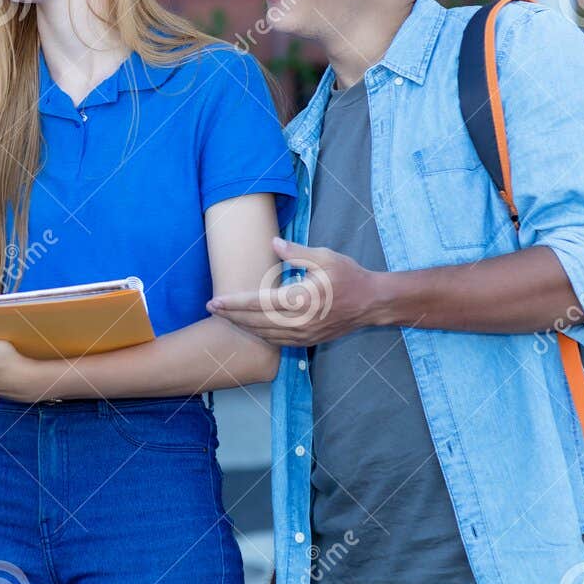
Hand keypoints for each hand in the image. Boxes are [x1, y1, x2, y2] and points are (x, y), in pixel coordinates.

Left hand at [207, 237, 384, 346]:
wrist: (373, 303)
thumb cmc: (349, 276)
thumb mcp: (325, 257)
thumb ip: (296, 252)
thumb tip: (273, 242)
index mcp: (301, 299)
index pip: (259, 303)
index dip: (234, 302)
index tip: (215, 300)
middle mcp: (300, 321)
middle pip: (256, 321)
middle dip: (231, 315)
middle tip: (211, 308)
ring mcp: (304, 334)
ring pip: (264, 334)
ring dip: (242, 325)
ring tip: (224, 316)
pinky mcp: (308, 341)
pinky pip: (277, 341)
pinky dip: (259, 334)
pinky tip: (249, 327)